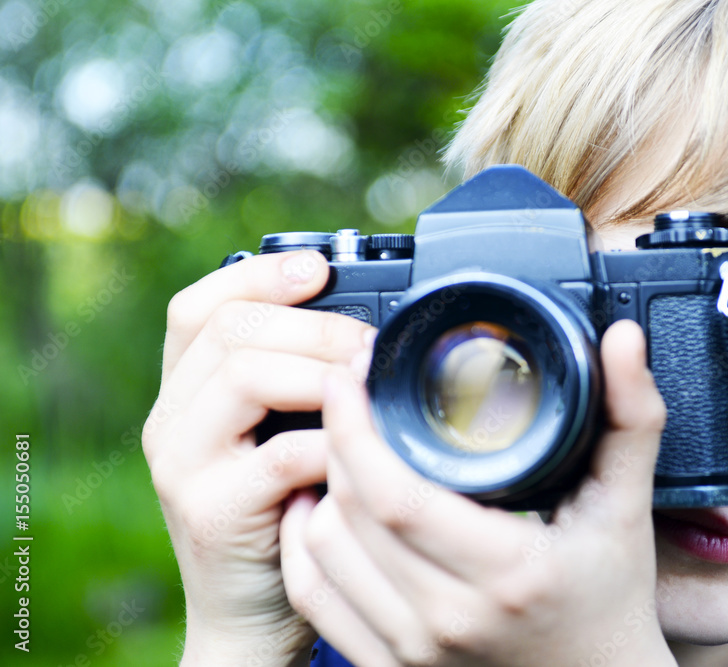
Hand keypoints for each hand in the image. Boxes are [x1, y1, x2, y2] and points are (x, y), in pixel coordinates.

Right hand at [142, 251, 374, 665]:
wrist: (251, 616)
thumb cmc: (283, 516)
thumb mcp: (278, 439)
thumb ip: (297, 388)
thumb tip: (363, 332)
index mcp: (186, 394)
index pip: (199, 306)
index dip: (259, 275)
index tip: (319, 267)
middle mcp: (171, 421)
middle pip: (230, 330)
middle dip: (315, 324)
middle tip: (371, 344)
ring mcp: (183, 466)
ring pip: (245, 374)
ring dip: (322, 370)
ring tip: (368, 385)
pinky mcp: (213, 512)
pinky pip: (280, 453)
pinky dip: (332, 442)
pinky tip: (359, 449)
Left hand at [280, 319, 676, 665]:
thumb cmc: (612, 602)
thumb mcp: (626, 506)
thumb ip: (631, 417)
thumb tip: (623, 339)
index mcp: (506, 571)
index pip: (395, 496)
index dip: (356, 428)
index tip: (352, 378)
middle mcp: (449, 618)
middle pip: (349, 515)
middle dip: (336, 441)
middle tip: (349, 397)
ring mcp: (413, 651)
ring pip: (323, 553)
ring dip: (321, 490)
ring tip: (341, 448)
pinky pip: (317, 600)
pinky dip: (305, 546)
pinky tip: (317, 510)